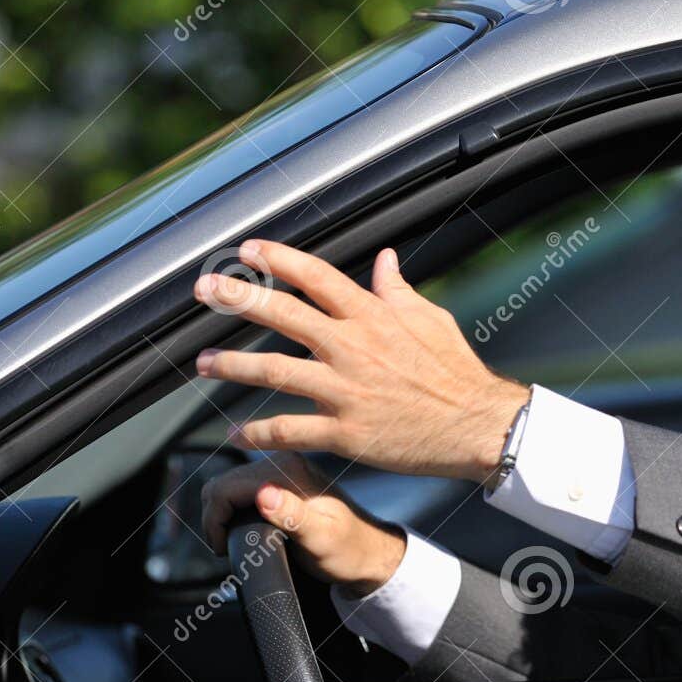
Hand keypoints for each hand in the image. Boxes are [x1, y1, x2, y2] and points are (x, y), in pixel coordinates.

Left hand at [192, 239, 529, 480]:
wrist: (478, 425)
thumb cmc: (458, 372)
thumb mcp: (433, 319)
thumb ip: (399, 291)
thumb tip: (386, 260)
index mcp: (374, 317)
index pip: (318, 277)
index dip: (280, 258)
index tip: (249, 248)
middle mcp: (354, 348)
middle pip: (284, 314)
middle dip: (239, 297)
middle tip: (205, 289)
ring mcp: (347, 391)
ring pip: (275, 371)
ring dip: (233, 365)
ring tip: (204, 363)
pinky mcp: (347, 432)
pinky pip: (291, 429)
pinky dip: (259, 433)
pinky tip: (236, 434)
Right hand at [199, 453, 405, 595]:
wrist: (367, 553)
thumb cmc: (348, 550)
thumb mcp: (321, 539)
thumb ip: (292, 516)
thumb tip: (263, 495)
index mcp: (290, 470)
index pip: (228, 486)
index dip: (215, 518)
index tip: (222, 545)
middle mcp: (284, 463)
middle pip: (222, 482)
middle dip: (215, 516)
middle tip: (224, 546)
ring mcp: (281, 470)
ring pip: (226, 485)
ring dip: (220, 513)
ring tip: (229, 539)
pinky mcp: (280, 482)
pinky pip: (239, 489)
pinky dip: (230, 509)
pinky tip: (239, 528)